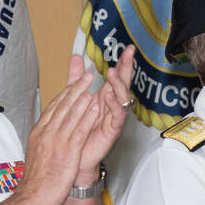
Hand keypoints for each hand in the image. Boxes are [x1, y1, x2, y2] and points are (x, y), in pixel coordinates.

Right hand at [16, 74, 99, 204]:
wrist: (33, 197)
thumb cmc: (37, 180)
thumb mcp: (37, 153)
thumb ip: (44, 139)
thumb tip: (47, 131)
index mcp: (39, 133)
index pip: (53, 109)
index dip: (65, 94)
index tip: (74, 84)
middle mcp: (46, 134)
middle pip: (62, 107)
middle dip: (76, 89)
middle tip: (87, 76)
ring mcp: (56, 142)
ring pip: (71, 115)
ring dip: (82, 98)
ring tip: (92, 86)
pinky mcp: (67, 152)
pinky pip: (79, 131)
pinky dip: (87, 118)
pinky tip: (95, 108)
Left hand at [77, 46, 134, 180]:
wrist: (76, 157)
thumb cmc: (79, 130)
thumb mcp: (76, 98)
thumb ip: (76, 79)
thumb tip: (76, 57)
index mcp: (106, 97)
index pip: (116, 76)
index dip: (123, 62)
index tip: (127, 48)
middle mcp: (113, 106)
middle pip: (123, 83)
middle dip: (127, 68)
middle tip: (129, 53)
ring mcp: (114, 117)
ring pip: (122, 97)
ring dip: (118, 84)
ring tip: (113, 72)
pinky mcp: (113, 130)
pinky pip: (117, 116)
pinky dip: (114, 105)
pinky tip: (108, 96)